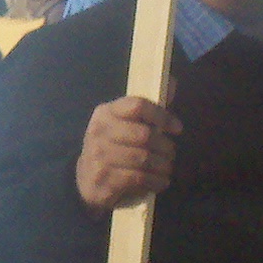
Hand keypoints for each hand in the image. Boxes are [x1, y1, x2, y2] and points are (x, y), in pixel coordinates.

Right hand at [76, 96, 179, 211]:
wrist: (85, 178)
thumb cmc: (112, 146)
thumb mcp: (124, 124)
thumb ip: (148, 107)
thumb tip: (171, 81)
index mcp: (106, 113)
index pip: (137, 106)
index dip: (161, 115)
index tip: (176, 128)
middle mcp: (99, 132)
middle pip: (144, 135)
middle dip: (165, 146)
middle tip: (169, 153)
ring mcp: (99, 157)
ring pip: (144, 158)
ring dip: (163, 166)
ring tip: (166, 168)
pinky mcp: (104, 179)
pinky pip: (139, 178)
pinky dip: (156, 181)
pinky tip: (160, 181)